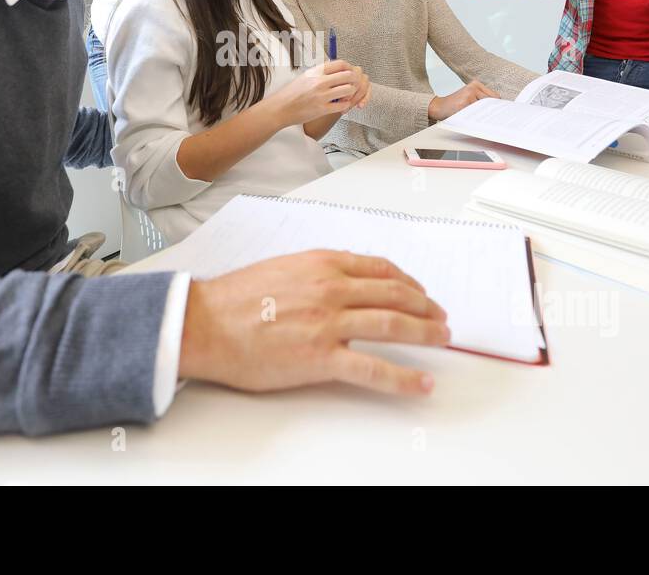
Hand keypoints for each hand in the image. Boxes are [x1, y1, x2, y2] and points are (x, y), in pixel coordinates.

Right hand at [177, 249, 449, 394]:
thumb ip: (316, 273)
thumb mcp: (283, 268)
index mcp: (322, 263)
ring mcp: (329, 322)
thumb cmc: (234, 300)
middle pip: (395, 293)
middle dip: (425, 306)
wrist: (205, 323)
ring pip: (393, 324)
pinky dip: (404, 378)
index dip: (408, 281)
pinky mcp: (322, 357)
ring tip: (443, 340)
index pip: (380, 268)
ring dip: (425, 332)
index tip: (420, 291)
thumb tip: (342, 283)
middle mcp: (332, 288)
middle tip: (440, 317)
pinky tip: (421, 384)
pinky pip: (375, 368)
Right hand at [269, 60, 367, 124]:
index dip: (349, 68)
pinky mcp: (322, 109)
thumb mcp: (305, 76)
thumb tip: (335, 68)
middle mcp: (319, 81)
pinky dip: (345, 105)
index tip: (350, 73)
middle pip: (348, 75)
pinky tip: (342, 105)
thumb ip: (320, 72)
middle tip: (353, 85)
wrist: (280, 108)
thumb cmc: (291, 93)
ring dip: (351, 93)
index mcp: (316, 71)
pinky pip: (342, 105)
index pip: (341, 64)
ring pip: (348, 90)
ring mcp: (321, 95)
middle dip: (354, 80)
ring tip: (347, 96)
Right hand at [428, 80, 497, 121]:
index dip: (498, 105)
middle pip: (491, 101)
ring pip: (484, 108)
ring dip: (484, 115)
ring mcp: (468, 95)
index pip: (494, 95)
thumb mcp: (469, 96)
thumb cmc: (456, 104)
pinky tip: (474, 121)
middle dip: (493, 110)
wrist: (439, 106)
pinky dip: (477, 119)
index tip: (502, 113)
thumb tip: (498, 108)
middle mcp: (472, 87)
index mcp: (475, 84)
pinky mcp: (463, 104)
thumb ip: (482, 99)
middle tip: (496, 120)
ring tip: (483, 120)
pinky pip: (475, 113)